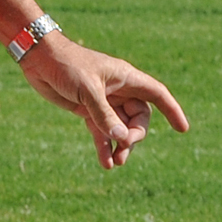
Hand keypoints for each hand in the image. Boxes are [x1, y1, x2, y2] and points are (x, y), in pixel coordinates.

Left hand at [18, 36, 188, 169]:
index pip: (157, 95)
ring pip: (119, 128)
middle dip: (134, 135)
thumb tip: (122, 138)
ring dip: (120, 145)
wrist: (38, 58)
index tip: (182, 129)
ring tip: (116, 163)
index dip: (171, 111)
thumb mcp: (87, 90)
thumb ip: (104, 114)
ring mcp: (103, 101)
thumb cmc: (66, 65)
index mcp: (126, 78)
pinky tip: (106, 163)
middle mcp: (118, 90)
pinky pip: (101, 130)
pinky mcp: (86, 110)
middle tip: (124, 147)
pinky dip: (103, 145)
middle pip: (138, 118)